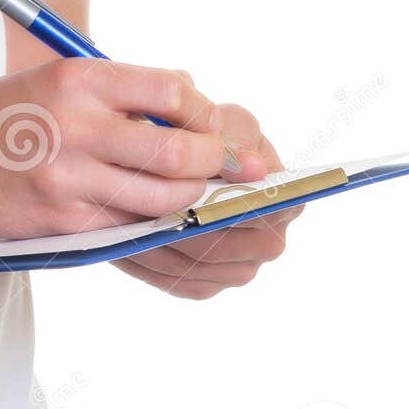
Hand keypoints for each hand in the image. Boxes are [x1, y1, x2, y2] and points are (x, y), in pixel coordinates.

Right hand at [0, 60, 272, 241]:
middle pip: (175, 152)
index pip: (169, 91)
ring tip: (196, 191)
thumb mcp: (60, 78)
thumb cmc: (10, 111)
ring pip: (160, 198)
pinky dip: (149, 220)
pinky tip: (154, 211)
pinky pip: (127, 225)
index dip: (203, 112)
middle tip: (228, 167)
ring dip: (190, 198)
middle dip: (213, 163)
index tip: (211, 123)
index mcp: (78, 79)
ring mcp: (67, 178)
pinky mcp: (61, 221)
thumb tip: (195, 106)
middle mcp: (73, 125)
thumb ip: (122, 91)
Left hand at [119, 103, 302, 299]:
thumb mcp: (228, 123)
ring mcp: (236, 269)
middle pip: (228, 244)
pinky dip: (147, 261)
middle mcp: (266, 242)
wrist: (180, 157)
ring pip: (197, 265)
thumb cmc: (211, 135)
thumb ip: (237, 139)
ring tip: (127, 220)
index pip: (269, 210)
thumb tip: (255, 167)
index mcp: (285, 202)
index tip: (199, 187)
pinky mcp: (203, 285)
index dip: (234, 201)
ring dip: (161, 244)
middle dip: (190, 226)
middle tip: (151, 208)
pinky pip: (174, 280)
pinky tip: (123, 237)